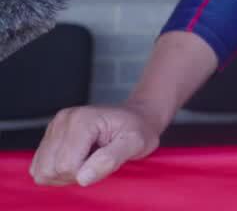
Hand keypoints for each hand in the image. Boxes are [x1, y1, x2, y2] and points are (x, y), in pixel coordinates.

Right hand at [30, 103, 162, 186]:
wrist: (137, 117)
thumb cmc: (139, 129)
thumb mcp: (136, 143)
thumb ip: (110, 159)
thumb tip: (83, 177)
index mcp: (81, 120)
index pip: (66, 165)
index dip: (85, 174)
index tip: (104, 162)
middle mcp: (62, 120)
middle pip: (50, 169)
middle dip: (73, 175)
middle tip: (96, 163)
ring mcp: (53, 127)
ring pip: (41, 170)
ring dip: (64, 174)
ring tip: (88, 161)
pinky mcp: (49, 136)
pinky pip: (39, 166)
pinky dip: (57, 171)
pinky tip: (77, 161)